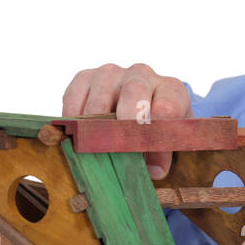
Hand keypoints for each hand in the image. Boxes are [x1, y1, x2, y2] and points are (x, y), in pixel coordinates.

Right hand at [61, 62, 190, 178]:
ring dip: (95, 130)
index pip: (168, 107)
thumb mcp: (168, 142)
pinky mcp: (85, 78)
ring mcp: (111, 74)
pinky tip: (78, 138)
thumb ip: (164, 154)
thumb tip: (154, 170)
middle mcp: (142, 74)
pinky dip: (74, 122)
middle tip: (118, 151)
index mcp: (171, 89)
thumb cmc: (156, 130)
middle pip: (134, 93)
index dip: (157, 136)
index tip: (151, 160)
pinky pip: (74, 99)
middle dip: (125, 126)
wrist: (136, 110)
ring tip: (94, 153)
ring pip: (99, 101)